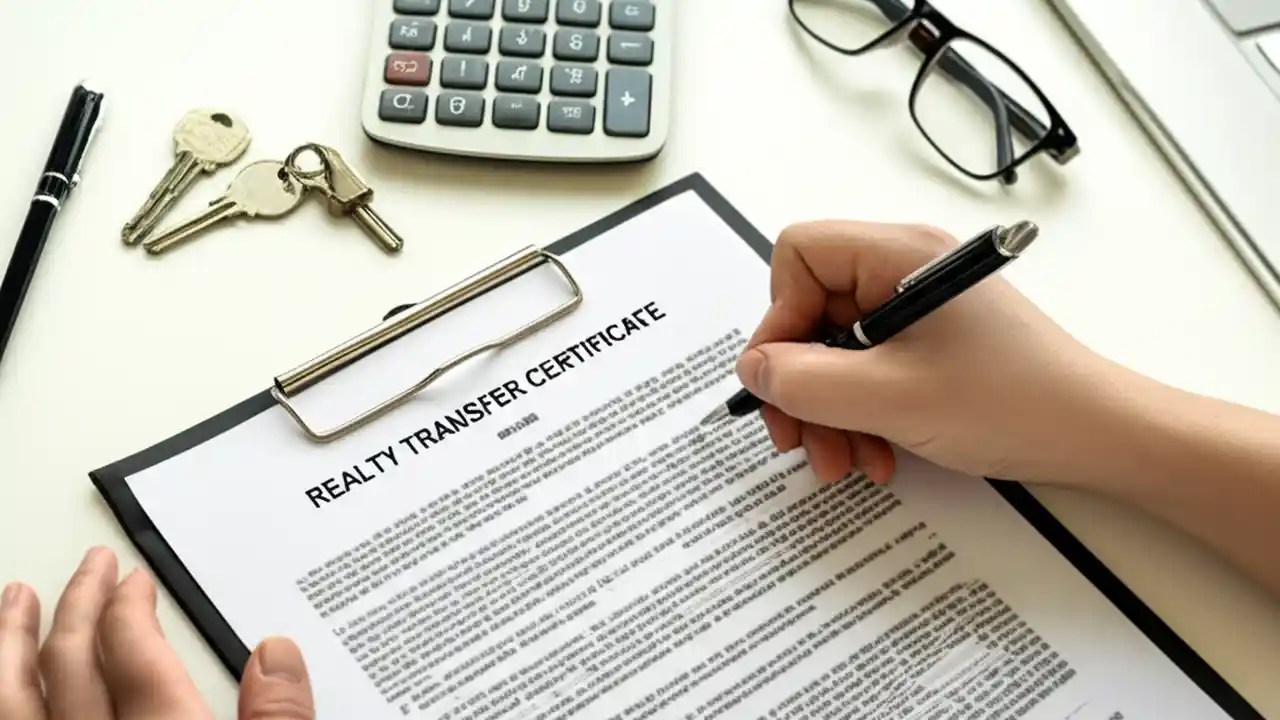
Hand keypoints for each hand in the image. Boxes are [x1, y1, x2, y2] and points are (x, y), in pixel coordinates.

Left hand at [0, 547, 315, 719]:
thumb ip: (278, 717)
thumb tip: (277, 653)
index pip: (133, 652)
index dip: (130, 608)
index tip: (135, 580)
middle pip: (72, 663)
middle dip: (82, 604)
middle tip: (92, 567)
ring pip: (14, 699)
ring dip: (13, 643)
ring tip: (15, 603)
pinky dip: (4, 693)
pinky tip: (5, 680)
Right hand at [736, 220, 1121, 486]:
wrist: (1099, 436)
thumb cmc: (1014, 403)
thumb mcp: (891, 398)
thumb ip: (805, 382)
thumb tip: (753, 370)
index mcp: (898, 254)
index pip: (799, 255)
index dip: (779, 317)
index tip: (784, 380)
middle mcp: (905, 269)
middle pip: (812, 309)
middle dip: (800, 382)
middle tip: (798, 440)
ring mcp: (920, 307)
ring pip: (837, 349)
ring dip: (828, 410)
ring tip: (842, 461)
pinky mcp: (933, 343)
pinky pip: (869, 370)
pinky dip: (860, 413)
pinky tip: (876, 455)